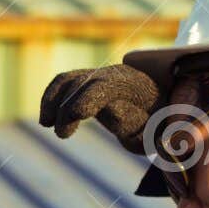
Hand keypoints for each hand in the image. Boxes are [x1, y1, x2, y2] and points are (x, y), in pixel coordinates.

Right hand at [38, 64, 162, 153]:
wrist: (162, 107)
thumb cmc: (157, 124)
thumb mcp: (149, 127)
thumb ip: (130, 119)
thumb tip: (108, 108)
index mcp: (132, 84)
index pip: (102, 87)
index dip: (82, 103)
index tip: (69, 126)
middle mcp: (113, 73)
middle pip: (80, 82)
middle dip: (65, 107)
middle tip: (61, 134)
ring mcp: (100, 74)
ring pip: (68, 79)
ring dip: (52, 100)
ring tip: (46, 124)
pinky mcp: (89, 81)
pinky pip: (65, 83)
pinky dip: (52, 98)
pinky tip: (47, 120)